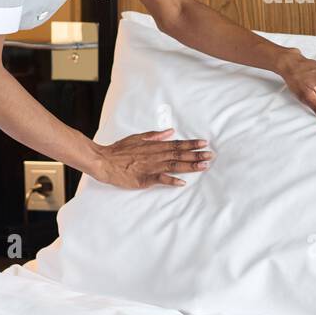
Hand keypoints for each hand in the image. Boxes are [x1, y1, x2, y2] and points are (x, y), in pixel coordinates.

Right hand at [91, 129, 213, 187]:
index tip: (204, 143)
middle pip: (179, 154)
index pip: (177, 144)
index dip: (191, 144)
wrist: (104, 161)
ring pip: (174, 165)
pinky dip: (171, 180)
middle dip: (196, 155)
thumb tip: (171, 132)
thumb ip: (155, 136)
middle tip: (211, 155)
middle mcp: (155, 156)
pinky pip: (160, 179)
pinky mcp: (144, 179)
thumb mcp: (138, 138)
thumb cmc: (119, 150)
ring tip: (203, 166)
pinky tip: (182, 183)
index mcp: (154, 146)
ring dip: (189, 166)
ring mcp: (151, 167)